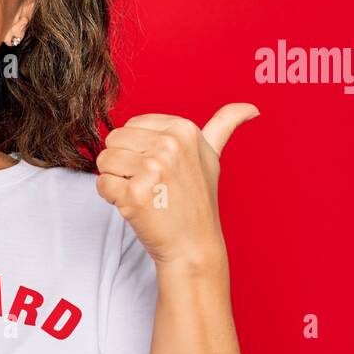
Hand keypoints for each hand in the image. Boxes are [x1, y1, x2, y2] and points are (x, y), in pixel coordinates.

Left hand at [94, 103, 258, 267]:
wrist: (192, 246)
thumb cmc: (197, 201)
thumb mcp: (212, 157)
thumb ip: (224, 125)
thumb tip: (252, 107)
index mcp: (184, 129)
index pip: (130, 125)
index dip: (136, 149)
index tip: (158, 168)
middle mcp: (169, 145)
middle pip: (113, 140)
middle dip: (123, 163)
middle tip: (149, 184)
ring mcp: (152, 170)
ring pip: (104, 160)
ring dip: (116, 180)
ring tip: (142, 194)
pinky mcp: (134, 194)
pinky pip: (102, 184)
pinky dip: (111, 197)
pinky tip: (135, 207)